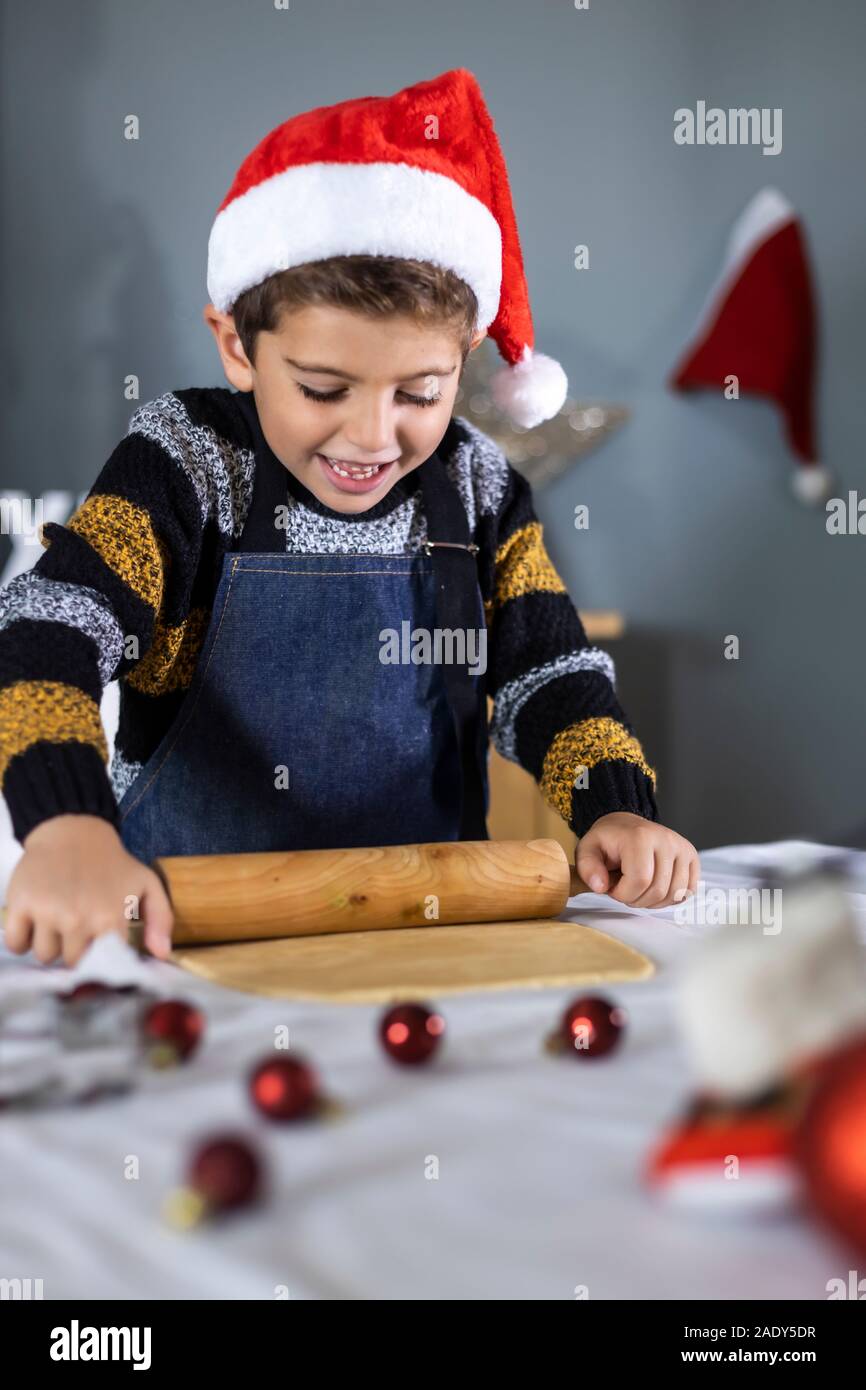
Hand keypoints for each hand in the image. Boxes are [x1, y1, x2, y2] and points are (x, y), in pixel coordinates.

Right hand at [3, 814, 173, 966]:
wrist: (73, 831)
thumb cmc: (112, 863)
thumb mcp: (147, 884)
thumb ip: (161, 919)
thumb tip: (161, 955)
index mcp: (108, 919)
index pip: (103, 964)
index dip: (101, 959)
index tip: (99, 949)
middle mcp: (77, 919)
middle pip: (71, 963)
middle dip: (74, 951)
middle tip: (78, 929)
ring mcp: (46, 913)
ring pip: (44, 956)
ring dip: (49, 945)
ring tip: (58, 922)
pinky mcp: (20, 905)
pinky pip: (16, 944)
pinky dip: (22, 940)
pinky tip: (34, 925)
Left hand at [575, 811, 699, 908]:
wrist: (626, 826)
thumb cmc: (607, 841)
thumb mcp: (587, 850)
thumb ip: (588, 868)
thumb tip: (601, 886)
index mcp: (640, 836)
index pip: (639, 881)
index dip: (623, 893)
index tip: (612, 887)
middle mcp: (666, 840)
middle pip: (658, 891)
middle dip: (636, 899)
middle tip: (624, 888)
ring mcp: (682, 848)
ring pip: (674, 894)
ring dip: (653, 901)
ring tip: (638, 888)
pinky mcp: (692, 857)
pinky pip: (687, 891)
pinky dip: (670, 898)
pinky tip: (655, 888)